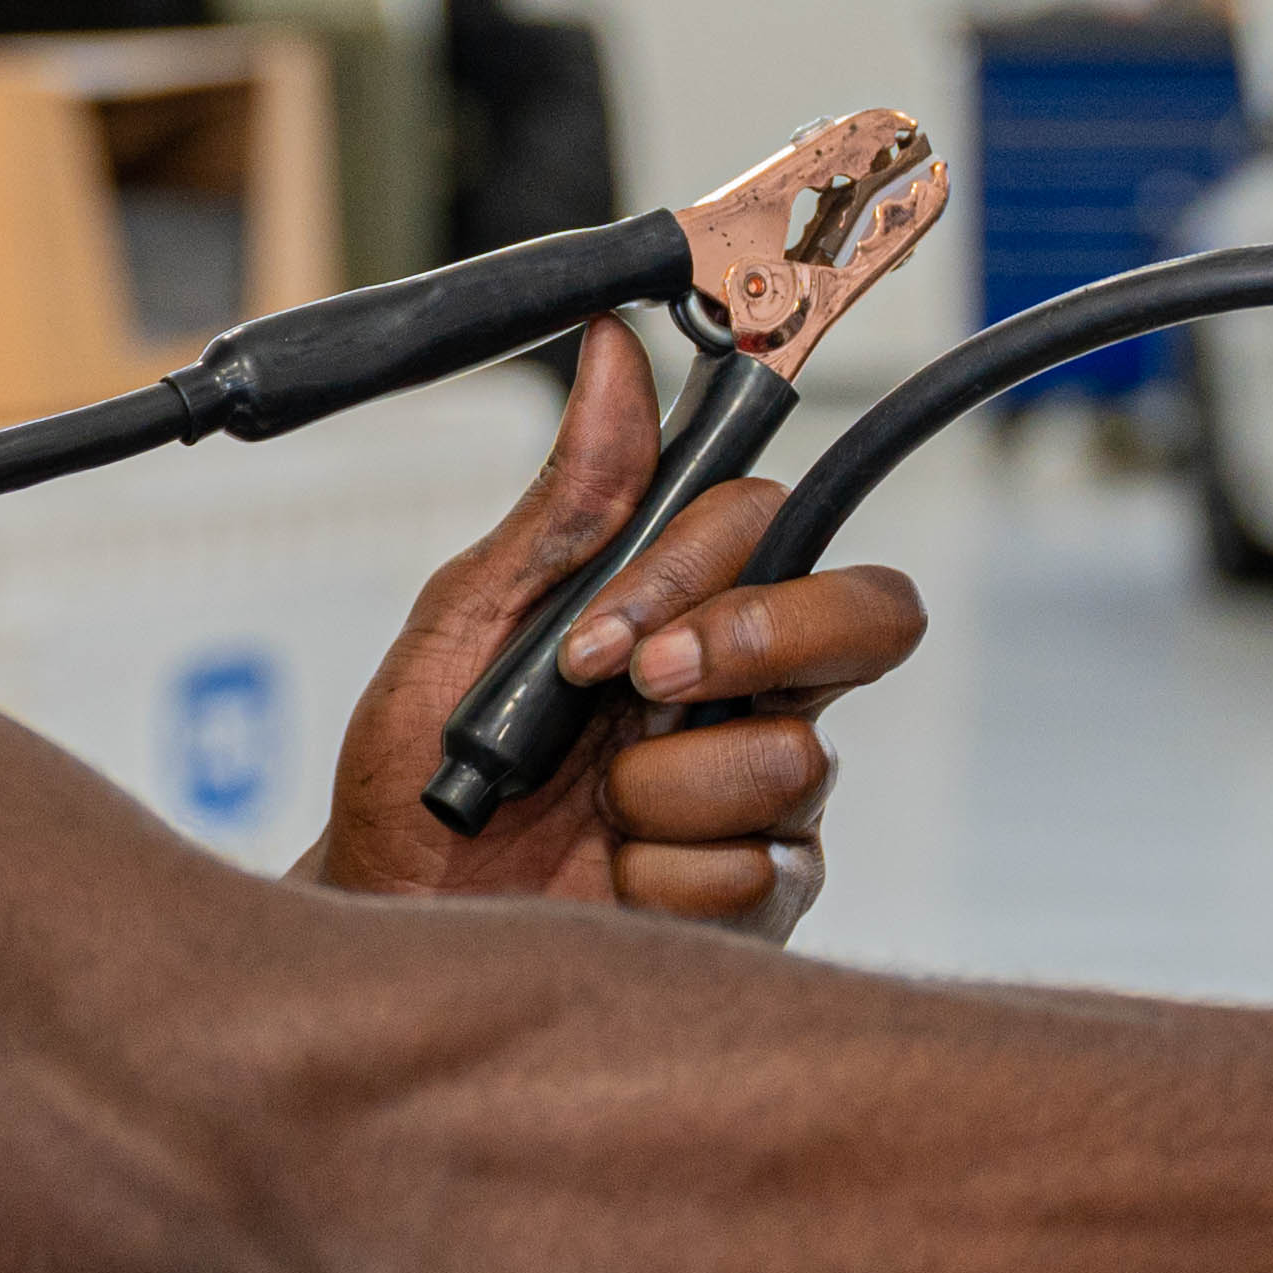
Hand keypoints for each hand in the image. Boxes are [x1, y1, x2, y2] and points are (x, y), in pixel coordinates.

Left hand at [305, 319, 927, 934]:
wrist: (398, 921)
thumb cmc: (421, 776)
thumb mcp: (471, 620)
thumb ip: (566, 503)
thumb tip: (613, 351)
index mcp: (687, 607)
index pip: (776, 530)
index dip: (701, 574)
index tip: (594, 637)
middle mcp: (751, 691)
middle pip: (874, 617)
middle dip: (764, 640)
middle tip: (646, 689)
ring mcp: (767, 797)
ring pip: (798, 759)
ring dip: (659, 792)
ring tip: (590, 816)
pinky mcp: (765, 898)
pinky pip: (760, 874)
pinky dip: (658, 881)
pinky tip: (608, 885)